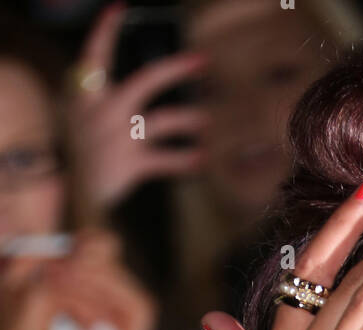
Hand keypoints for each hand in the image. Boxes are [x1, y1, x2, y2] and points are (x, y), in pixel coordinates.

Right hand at [67, 2, 206, 216]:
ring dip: (187, 119)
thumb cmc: (82, 155)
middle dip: (175, 69)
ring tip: (206, 121)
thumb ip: (104, 101)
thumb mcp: (83, 120)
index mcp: (87, 96)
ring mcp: (117, 137)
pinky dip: (184, 159)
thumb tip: (138, 88)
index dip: (106, 30)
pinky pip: (164, 159)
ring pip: (161, 121)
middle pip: (145, 81)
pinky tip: (201, 158)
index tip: (119, 9)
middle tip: (201, 61)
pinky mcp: (129, 164)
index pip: (95, 55)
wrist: (73, 196)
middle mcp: (103, 112)